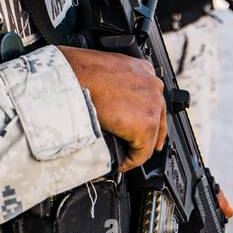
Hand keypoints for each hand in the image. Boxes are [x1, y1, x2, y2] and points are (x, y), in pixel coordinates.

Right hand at [58, 46, 165, 171]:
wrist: (74, 76)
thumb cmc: (81, 71)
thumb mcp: (106, 70)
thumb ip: (118, 83)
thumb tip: (112, 100)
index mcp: (143, 70)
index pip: (152, 99)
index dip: (146, 116)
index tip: (141, 127)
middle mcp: (152, 86)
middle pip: (157, 118)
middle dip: (150, 136)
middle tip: (140, 148)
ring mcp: (152, 105)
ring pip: (150, 138)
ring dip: (136, 149)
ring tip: (124, 157)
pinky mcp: (145, 125)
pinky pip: (141, 152)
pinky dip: (131, 161)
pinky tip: (121, 163)